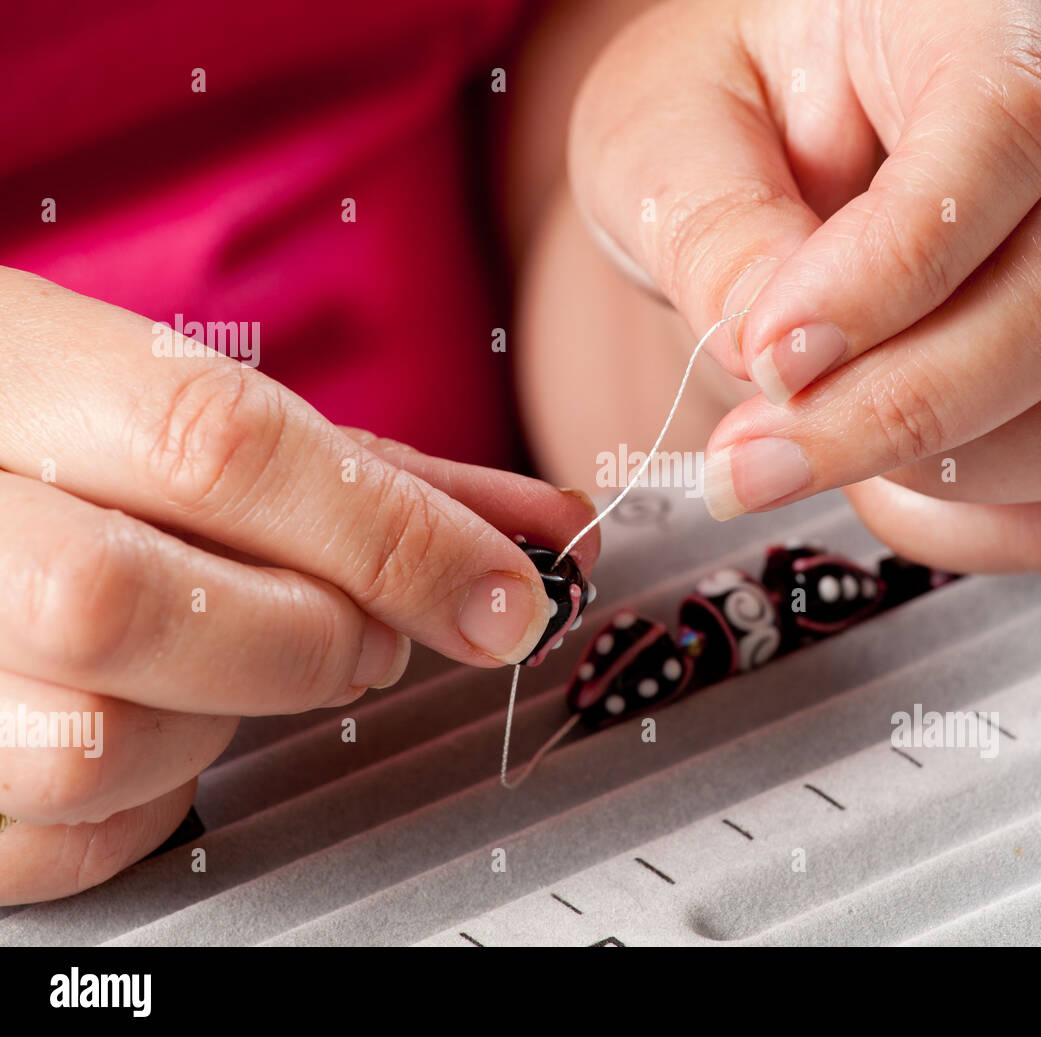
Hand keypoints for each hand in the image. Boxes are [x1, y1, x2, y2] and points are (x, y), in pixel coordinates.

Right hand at [0, 268, 597, 903]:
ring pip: (94, 746)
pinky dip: (152, 805)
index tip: (502, 596)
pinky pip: (56, 840)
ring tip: (227, 669)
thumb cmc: (79, 445)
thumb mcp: (205, 417)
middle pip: (129, 602)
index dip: (391, 534)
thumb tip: (544, 530)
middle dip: (307, 636)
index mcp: (15, 369)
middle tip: (359, 634)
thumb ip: (377, 477)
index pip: (214, 446)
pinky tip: (160, 727)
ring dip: (219, 725)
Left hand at [569, 0, 1040, 570]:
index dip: (892, 270)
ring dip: (961, 474)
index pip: (1005, 127)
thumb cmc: (729, 104)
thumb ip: (720, 234)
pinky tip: (887, 482)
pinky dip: (991, 519)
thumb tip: (781, 363)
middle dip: (906, 411)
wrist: (769, 142)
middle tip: (758, 459)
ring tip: (819, 456)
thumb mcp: (671, 132)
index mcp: (982, 10)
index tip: (775, 356)